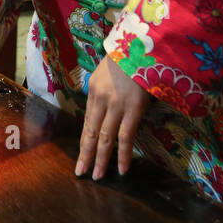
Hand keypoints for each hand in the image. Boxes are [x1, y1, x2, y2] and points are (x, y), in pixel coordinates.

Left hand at [76, 57, 150, 179]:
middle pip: (92, 133)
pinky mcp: (133, 108)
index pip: (87, 123)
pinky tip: (122, 169)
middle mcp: (101, 100)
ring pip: (106, 138)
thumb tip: (104, 109)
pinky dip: (123, 154)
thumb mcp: (107, 72)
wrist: (142, 45)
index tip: (80, 158)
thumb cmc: (128, 57)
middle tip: (82, 173)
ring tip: (98, 176)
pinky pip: (126, 136)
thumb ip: (103, 91)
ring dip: (102, 159)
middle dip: (86, 155)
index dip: (84, 142)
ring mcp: (117, 105)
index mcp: (94, 91)